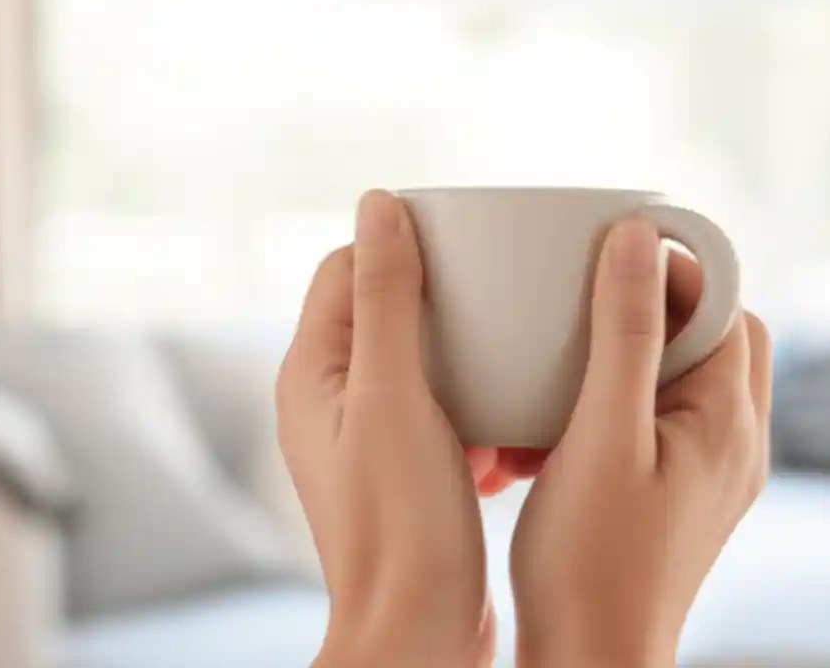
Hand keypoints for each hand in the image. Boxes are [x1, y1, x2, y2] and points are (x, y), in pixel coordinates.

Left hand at [276, 191, 494, 667]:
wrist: (418, 634)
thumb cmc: (399, 522)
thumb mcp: (393, 395)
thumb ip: (386, 298)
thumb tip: (378, 204)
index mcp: (312, 373)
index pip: (346, 270)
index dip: (402, 245)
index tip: (469, 241)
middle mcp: (332, 401)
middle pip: (390, 313)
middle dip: (449, 301)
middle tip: (506, 296)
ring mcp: (370, 440)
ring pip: (427, 366)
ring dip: (472, 362)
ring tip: (517, 370)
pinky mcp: (408, 475)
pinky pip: (448, 418)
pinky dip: (482, 417)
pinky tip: (514, 441)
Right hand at [510, 218, 772, 667]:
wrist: (588, 660)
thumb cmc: (590, 561)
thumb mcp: (601, 434)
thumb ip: (623, 334)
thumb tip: (638, 240)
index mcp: (727, 423)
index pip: (724, 306)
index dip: (672, 267)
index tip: (605, 250)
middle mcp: (733, 445)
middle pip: (708, 338)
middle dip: (646, 310)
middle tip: (581, 303)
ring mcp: (707, 475)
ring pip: (677, 380)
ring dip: (620, 360)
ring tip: (559, 364)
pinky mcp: (673, 497)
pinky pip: (653, 424)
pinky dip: (605, 408)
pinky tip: (550, 429)